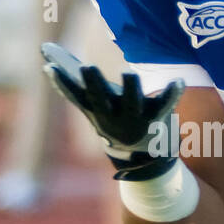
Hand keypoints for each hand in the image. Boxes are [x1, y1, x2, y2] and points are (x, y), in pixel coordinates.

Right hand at [41, 43, 183, 178]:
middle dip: (94, 84)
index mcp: (96, 111)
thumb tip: (46, 67)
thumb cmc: (115, 121)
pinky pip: (165, 103)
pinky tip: (178, 82)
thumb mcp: (94, 108)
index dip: (61, 82)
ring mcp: (135, 119)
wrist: (144, 156)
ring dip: (131, 89)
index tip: (49, 67)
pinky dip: (171, 93)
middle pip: (100, 99)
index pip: (74, 95)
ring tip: (129, 74)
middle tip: (87, 68)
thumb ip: (73, 88)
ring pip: (132, 102)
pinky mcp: (157, 118)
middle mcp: (113, 116)